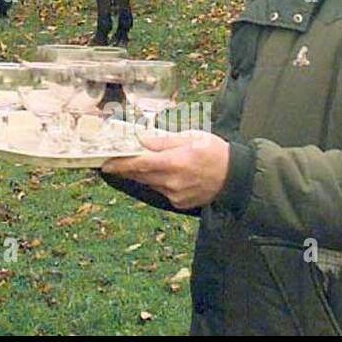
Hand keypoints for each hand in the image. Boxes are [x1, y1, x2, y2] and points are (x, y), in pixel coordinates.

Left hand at [100, 129, 230, 209]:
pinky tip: (163, 174)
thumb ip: (164, 141)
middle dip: (125, 168)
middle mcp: (172, 182)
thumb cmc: (215, 152)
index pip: (140, 164)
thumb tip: (141, 140)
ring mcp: (176, 195)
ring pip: (149, 183)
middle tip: (111, 162)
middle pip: (140, 175)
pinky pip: (161, 191)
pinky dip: (157, 182)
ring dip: (141, 174)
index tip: (106, 163)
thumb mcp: (191, 137)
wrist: (236, 177)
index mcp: (175, 162)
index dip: (120, 164)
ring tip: (133, 164)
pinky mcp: (179, 203)